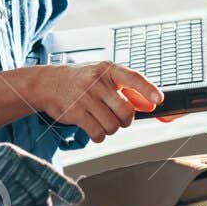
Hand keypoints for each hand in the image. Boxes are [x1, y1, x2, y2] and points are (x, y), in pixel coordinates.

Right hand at [26, 62, 162, 142]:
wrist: (47, 83)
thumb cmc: (81, 81)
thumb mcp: (103, 78)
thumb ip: (126, 90)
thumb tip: (149, 105)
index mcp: (108, 70)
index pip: (133, 78)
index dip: (148, 89)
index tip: (159, 100)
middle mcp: (97, 82)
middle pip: (126, 111)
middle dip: (126, 120)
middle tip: (119, 118)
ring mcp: (85, 97)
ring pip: (113, 126)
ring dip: (111, 129)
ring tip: (101, 120)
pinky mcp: (75, 113)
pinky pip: (97, 133)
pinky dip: (99, 135)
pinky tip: (93, 127)